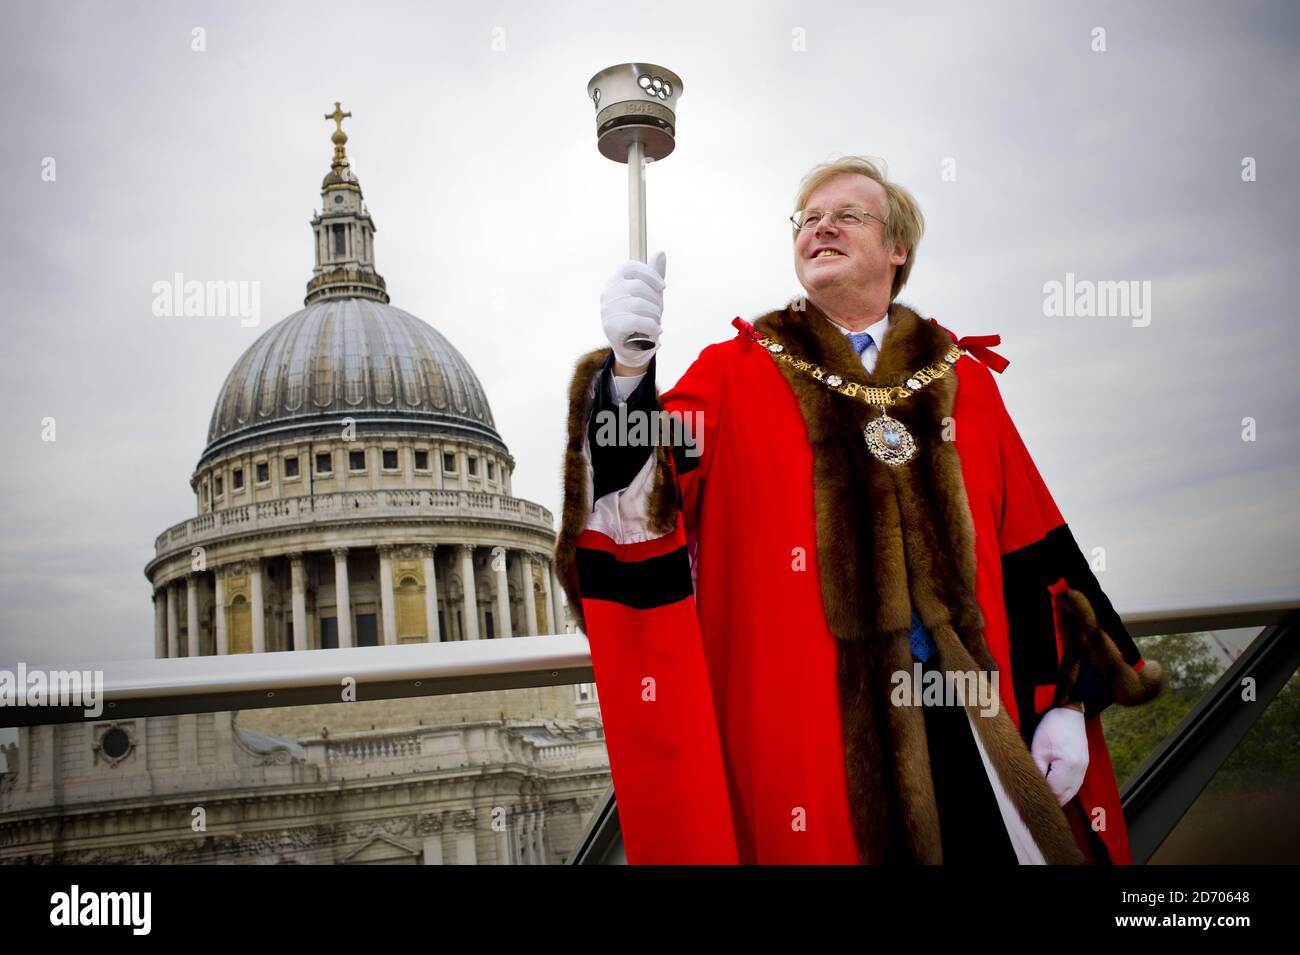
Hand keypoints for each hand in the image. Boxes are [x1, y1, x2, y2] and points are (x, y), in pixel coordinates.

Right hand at [601, 251, 666, 369]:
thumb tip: (661, 252)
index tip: (662, 287)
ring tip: (655, 323)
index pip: (631, 267)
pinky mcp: (610, 326)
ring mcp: (607, 309)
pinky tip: (656, 330)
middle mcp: (607, 293)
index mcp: (615, 281)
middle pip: (638, 286)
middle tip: (658, 313)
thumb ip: (654, 274)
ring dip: (655, 315)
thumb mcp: (650, 294)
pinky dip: (651, 326)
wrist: (632, 348)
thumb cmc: (642, 316)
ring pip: (639, 304)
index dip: (650, 274)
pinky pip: (636, 320)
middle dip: (655, 300)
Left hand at [1031, 706, 1088, 805]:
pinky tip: (1054, 787)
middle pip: (1065, 797)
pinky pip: (1075, 785)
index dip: (1043, 797)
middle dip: (1051, 800)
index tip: (1030, 799)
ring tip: (1043, 795)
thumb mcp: (1038, 749)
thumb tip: (1035, 788)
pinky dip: (1065, 789)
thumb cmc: (1052, 728)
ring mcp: (1084, 769)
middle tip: (1035, 800)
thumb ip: (1038, 771)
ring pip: (1071, 793)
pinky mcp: (1084, 766)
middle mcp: (1080, 771)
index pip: (1055, 793)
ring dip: (1058, 796)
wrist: (1068, 713)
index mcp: (1069, 767)